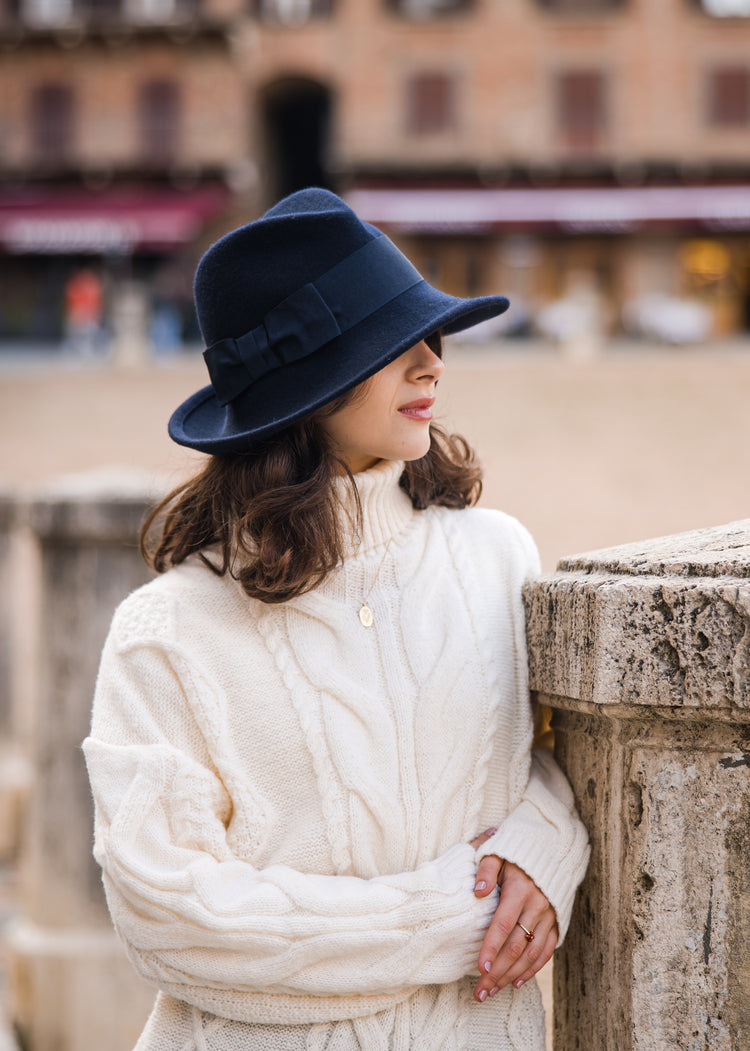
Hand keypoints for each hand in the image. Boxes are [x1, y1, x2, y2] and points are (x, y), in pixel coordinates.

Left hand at [471, 848, 557, 1002]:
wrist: (551, 845)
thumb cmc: (515, 849)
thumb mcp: (497, 850)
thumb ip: (486, 868)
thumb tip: (478, 891)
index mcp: (520, 889)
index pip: (503, 924)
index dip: (491, 947)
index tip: (479, 968)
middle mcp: (538, 905)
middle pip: (516, 946)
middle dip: (497, 971)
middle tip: (480, 992)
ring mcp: (549, 916)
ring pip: (531, 954)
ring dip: (511, 976)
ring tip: (492, 990)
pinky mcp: (557, 923)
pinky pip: (546, 952)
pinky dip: (532, 969)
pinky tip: (516, 982)